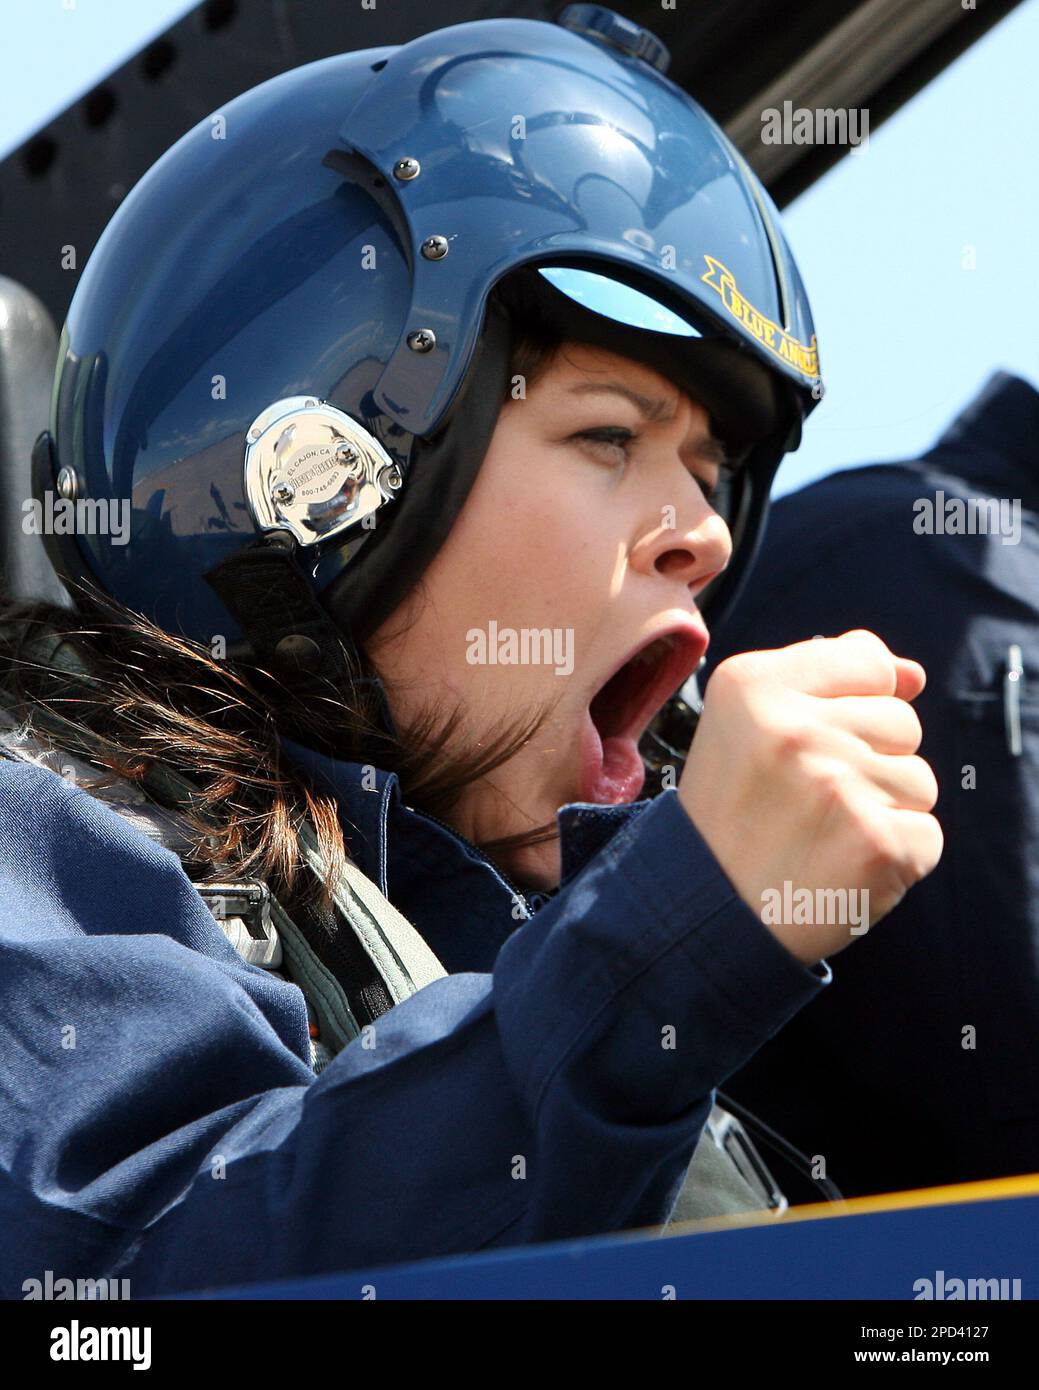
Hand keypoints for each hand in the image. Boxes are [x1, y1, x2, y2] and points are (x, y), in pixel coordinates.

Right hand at [678, 630, 942, 964]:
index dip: (852, 706)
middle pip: (901, 721)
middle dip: (869, 759)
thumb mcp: (749, 720)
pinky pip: (927, 832)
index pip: (869, 663)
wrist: (708, 910)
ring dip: (883, 809)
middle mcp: (795, 729)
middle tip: (806, 798)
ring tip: (822, 832)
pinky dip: (895, 855)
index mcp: (755, 686)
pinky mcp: (878, 843)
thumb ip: (828, 675)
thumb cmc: (735, 811)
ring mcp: (839, 787)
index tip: (805, 746)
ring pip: (919, 778)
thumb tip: (910, 673)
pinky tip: (841, 864)